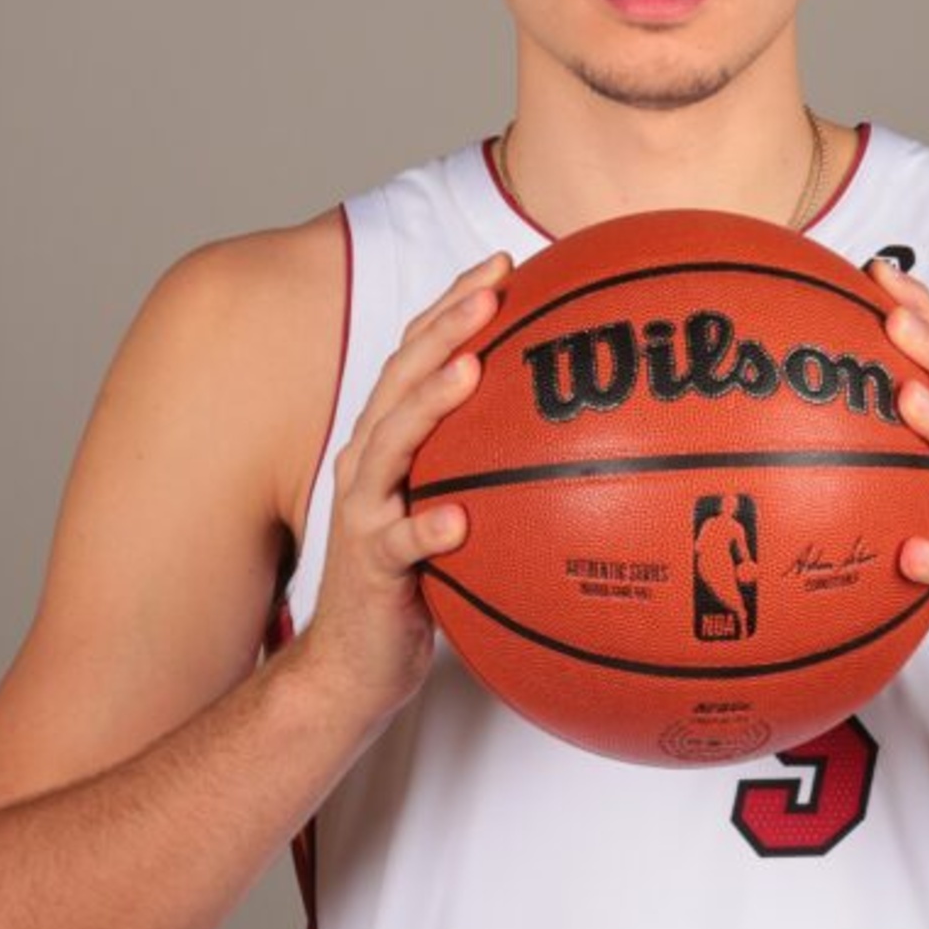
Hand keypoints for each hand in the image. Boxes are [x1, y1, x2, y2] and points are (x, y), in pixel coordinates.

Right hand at [290, 252, 511, 726]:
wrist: (353, 664)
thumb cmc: (416, 583)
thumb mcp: (455, 509)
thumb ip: (489, 466)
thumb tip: (575, 432)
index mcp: (389, 442)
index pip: (417, 356)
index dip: (453, 305)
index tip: (504, 264)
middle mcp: (368, 463)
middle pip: (401, 379)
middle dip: (445, 328)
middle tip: (493, 290)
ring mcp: (365, 513)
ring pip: (390, 444)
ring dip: (429, 404)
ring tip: (470, 371)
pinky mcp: (369, 567)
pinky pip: (398, 544)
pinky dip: (424, 527)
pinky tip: (456, 520)